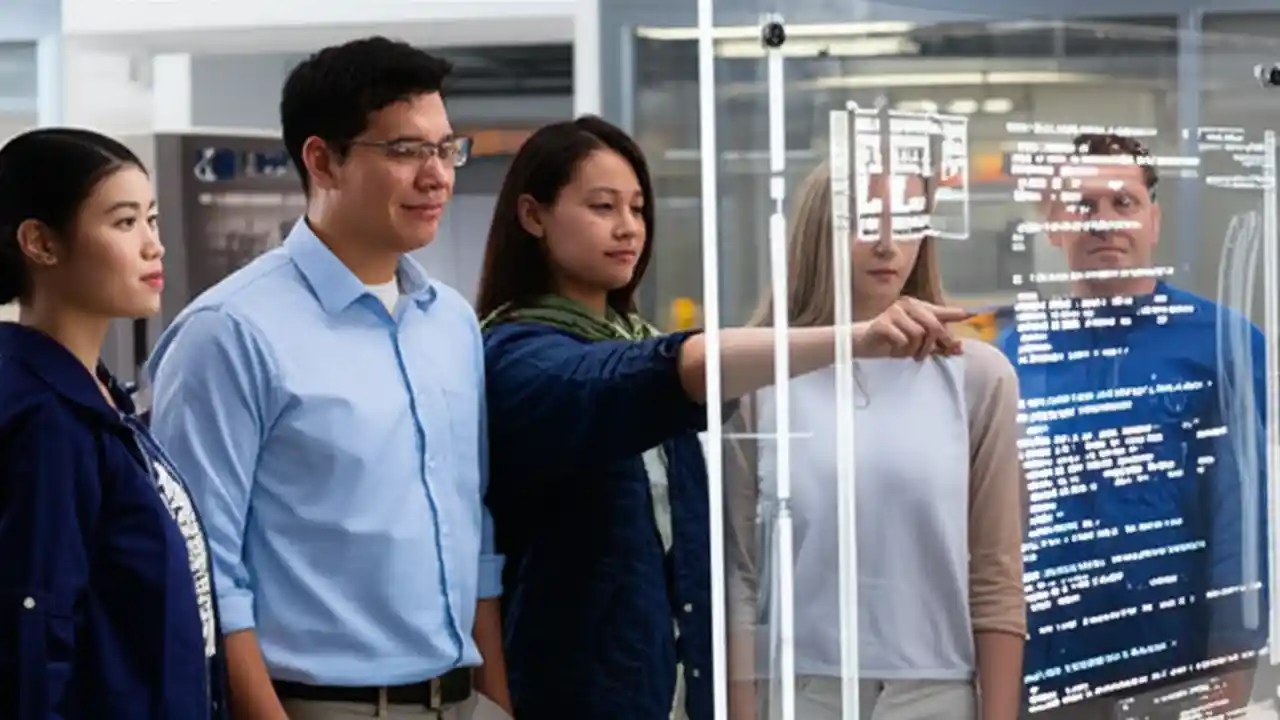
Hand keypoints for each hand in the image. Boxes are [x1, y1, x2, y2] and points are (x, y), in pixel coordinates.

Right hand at [853, 297, 970, 359]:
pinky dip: (900, 350)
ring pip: (918, 335)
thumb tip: (959, 347)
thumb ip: (937, 344)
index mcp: (917, 307)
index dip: (955, 314)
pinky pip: (902, 340)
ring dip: (913, 350)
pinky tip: (893, 350)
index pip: (940, 311)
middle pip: (933, 326)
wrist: (861, 344)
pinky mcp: (883, 323)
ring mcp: (894, 312)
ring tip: (904, 352)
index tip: (970, 314)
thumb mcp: (917, 344)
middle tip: (921, 355)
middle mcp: (907, 305)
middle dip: (931, 345)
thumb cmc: (890, 342)